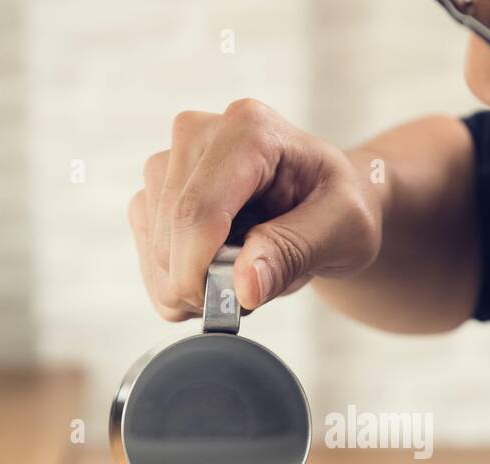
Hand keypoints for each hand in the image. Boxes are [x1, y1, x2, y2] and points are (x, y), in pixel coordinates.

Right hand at [129, 99, 382, 321]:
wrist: (325, 197)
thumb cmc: (340, 207)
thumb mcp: (343, 231)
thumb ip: (293, 252)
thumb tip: (243, 288)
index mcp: (249, 130)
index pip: (199, 210)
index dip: (200, 272)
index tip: (228, 308)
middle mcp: (198, 133)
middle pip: (172, 231)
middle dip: (201, 284)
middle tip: (253, 294)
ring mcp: (170, 160)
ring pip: (154, 245)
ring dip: (191, 284)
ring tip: (243, 275)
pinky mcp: (155, 191)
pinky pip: (146, 252)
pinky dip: (176, 282)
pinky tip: (217, 275)